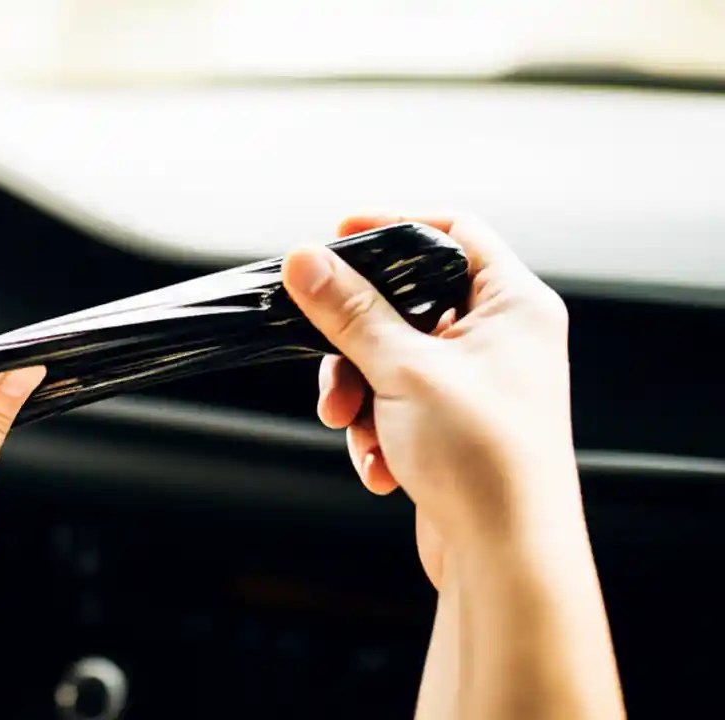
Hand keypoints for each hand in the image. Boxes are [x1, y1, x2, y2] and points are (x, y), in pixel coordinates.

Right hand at [283, 213, 578, 583]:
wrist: (504, 561)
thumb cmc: (483, 460)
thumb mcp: (404, 370)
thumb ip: (350, 311)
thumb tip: (305, 259)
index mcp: (514, 306)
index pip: (454, 232)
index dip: (393, 227)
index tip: (336, 236)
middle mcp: (501, 340)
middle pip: (405, 304)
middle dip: (355, 344)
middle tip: (331, 369)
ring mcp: (476, 387)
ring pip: (389, 361)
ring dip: (359, 397)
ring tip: (356, 432)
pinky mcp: (452, 429)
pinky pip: (395, 407)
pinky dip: (377, 433)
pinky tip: (381, 469)